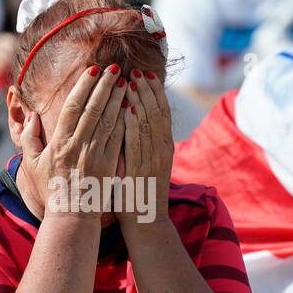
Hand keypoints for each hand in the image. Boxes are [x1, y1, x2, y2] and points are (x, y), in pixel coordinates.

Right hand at [17, 63, 125, 217]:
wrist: (71, 218)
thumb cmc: (51, 191)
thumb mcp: (32, 165)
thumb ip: (29, 139)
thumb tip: (32, 116)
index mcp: (59, 143)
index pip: (73, 107)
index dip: (83, 87)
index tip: (92, 70)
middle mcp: (78, 146)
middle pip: (93, 109)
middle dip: (105, 86)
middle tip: (115, 68)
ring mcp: (96, 156)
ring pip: (109, 121)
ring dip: (118, 99)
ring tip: (126, 81)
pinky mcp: (110, 165)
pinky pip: (119, 139)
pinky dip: (126, 122)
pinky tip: (132, 107)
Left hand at [118, 70, 172, 225]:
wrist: (145, 222)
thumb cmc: (139, 192)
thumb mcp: (145, 163)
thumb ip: (140, 142)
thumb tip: (131, 117)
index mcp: (163, 147)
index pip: (162, 113)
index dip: (155, 92)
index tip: (146, 74)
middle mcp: (161, 151)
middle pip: (157, 113)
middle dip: (147, 90)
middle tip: (137, 70)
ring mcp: (153, 161)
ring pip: (149, 124)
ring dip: (140, 100)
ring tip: (132, 81)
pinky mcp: (141, 171)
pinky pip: (137, 144)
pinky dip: (134, 125)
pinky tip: (129, 109)